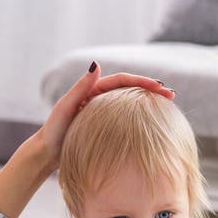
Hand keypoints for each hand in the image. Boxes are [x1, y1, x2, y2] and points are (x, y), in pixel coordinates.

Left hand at [35, 62, 174, 171]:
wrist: (46, 153)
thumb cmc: (54, 131)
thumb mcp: (66, 107)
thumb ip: (80, 87)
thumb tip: (97, 64)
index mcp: (93, 90)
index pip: (123, 81)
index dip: (143, 82)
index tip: (161, 87)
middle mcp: (99, 98)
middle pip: (131, 89)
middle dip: (151, 89)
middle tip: (171, 95)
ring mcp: (103, 112)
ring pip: (130, 103)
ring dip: (148, 103)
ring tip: (167, 106)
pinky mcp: (104, 127)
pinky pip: (126, 119)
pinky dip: (139, 118)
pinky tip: (151, 126)